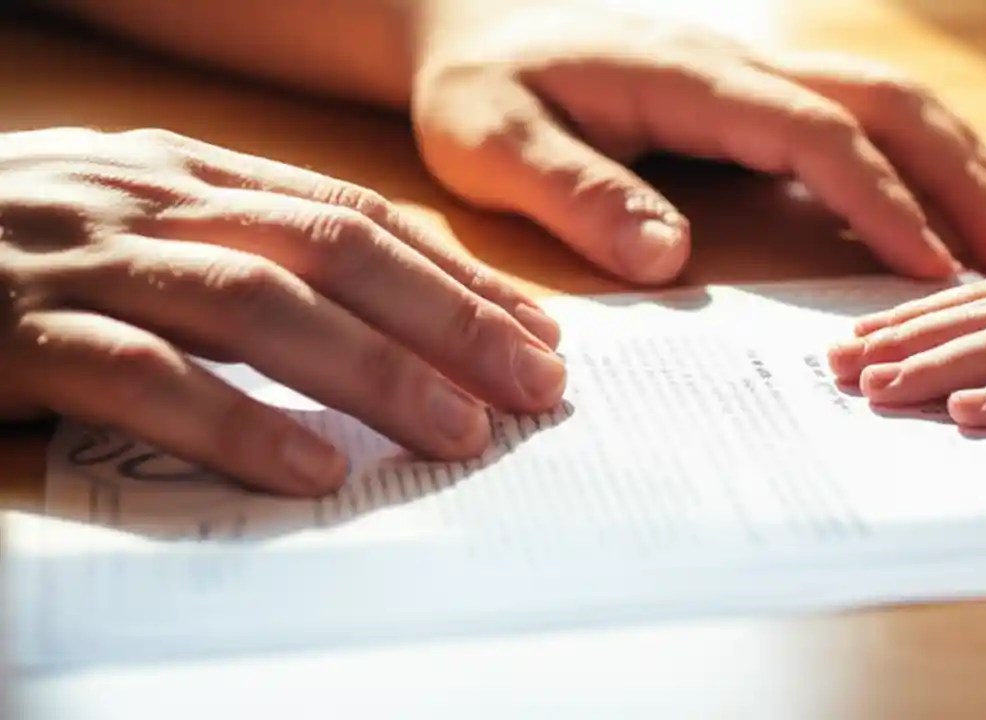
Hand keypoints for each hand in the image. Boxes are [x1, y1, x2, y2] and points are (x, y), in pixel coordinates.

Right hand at [0, 128, 565, 495]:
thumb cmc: (20, 247)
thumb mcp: (149, 224)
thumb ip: (251, 250)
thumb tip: (384, 312)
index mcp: (193, 171)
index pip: (358, 218)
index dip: (457, 277)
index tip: (536, 332)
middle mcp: (153, 197)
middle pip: (334, 251)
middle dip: (450, 321)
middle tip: (537, 386)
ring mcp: (84, 258)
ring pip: (258, 304)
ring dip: (372, 371)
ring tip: (458, 433)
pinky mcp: (14, 329)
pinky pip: (141, 377)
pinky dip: (232, 424)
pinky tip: (309, 471)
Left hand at [412, 2, 985, 284]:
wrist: (469, 23)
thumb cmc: (478, 88)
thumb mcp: (494, 144)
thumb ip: (577, 195)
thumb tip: (667, 261)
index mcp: (688, 76)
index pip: (813, 133)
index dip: (881, 200)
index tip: (936, 269)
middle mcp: (741, 60)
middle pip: (885, 100)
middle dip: (962, 175)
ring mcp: (754, 67)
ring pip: (890, 96)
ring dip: (964, 158)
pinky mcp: (753, 86)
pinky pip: (862, 109)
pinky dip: (927, 150)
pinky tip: (961, 190)